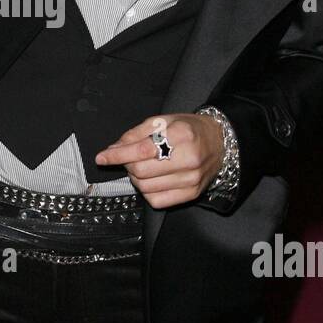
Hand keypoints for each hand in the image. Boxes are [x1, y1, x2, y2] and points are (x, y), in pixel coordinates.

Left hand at [95, 113, 224, 209]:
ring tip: (142, 168)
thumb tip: (113, 149)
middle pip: (142, 171)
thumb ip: (136, 134)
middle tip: (129, 159)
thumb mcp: (163, 121)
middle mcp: (189, 158)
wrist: (220, 143)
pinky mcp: (192, 194)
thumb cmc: (189, 130)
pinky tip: (152, 181)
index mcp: (182, 135)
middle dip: (127, 166)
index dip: (118, 155)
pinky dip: (147, 193)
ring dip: (136, 179)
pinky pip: (157, 201)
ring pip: (146, 188)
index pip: (142, 150)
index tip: (102, 157)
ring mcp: (191, 179)